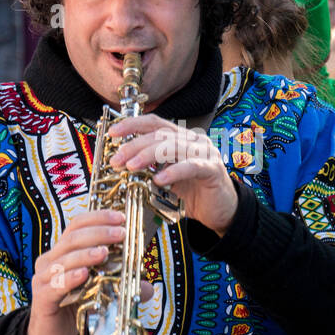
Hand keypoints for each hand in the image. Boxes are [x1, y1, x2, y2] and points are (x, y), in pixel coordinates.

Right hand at [26, 211, 153, 334]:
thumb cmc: (75, 307)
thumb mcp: (102, 292)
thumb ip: (122, 286)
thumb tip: (147, 286)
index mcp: (63, 252)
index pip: (77, 226)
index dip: (98, 218)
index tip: (121, 218)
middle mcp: (51, 260)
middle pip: (72, 238)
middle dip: (98, 233)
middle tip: (120, 234)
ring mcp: (43, 278)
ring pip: (64, 259)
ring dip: (86, 254)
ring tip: (105, 252)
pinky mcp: (41, 298)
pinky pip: (55, 285)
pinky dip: (70, 278)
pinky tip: (84, 275)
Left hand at [108, 114, 237, 233]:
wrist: (222, 211)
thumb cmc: (194, 193)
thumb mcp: (166, 177)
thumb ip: (150, 167)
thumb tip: (123, 163)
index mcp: (181, 138)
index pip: (154, 123)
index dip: (132, 124)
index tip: (113, 133)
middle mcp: (193, 141)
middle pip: (160, 134)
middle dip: (134, 145)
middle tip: (117, 159)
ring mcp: (205, 153)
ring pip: (173, 146)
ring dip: (148, 155)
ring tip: (132, 166)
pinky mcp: (213, 170)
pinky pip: (191, 166)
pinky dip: (173, 171)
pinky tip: (159, 179)